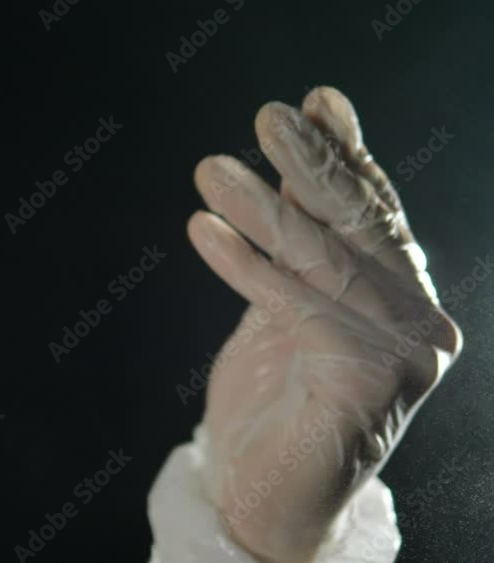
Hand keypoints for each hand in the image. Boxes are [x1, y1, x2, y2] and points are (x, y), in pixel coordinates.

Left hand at [187, 87, 460, 561]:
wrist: (269, 497)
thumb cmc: (274, 401)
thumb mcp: (284, 305)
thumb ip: (296, 246)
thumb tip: (288, 166)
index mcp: (398, 295)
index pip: (372, 214)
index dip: (345, 155)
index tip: (317, 102)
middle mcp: (415, 320)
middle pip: (360, 228)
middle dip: (313, 167)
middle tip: (270, 117)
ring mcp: (401, 354)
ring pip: (325, 262)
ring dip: (265, 210)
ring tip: (213, 170)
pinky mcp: (368, 384)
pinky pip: (297, 309)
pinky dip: (246, 268)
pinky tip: (204, 230)